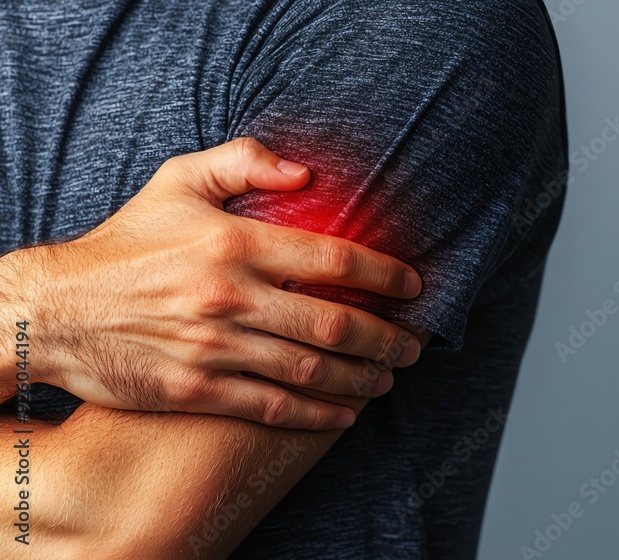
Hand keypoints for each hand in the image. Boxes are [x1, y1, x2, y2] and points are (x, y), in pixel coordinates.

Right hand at [4, 138, 422, 428]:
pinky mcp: (196, 390)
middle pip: (334, 323)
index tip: (412, 287)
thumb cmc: (124, 244)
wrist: (53, 309)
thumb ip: (242, 162)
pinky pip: (271, 407)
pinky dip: (315, 415)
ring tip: (388, 379)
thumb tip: (306, 171)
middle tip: (413, 346)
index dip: (384, 275)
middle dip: (387, 338)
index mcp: (234, 243)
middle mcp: (231, 297)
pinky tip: (344, 415)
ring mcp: (214, 348)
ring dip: (362, 379)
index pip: (333, 258)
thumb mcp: (176, 181)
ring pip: (310, 370)